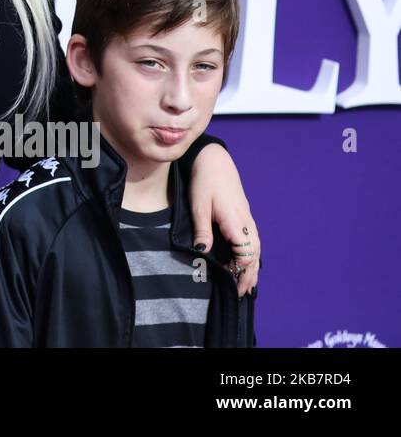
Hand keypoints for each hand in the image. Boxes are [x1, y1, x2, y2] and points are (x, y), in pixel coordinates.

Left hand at [188, 144, 260, 296]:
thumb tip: (202, 253)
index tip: (230, 284)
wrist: (214, 160)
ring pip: (256, 250)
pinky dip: (252, 256)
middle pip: (254, 256)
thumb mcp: (199, 206)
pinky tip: (247, 262)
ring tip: (247, 284)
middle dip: (249, 276)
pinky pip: (253, 242)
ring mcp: (247, 220)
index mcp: (236, 223)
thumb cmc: (205, 182)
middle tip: (242, 293)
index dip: (239, 272)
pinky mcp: (244, 217)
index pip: (245, 256)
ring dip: (252, 267)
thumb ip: (202, 230)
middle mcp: (246, 224)